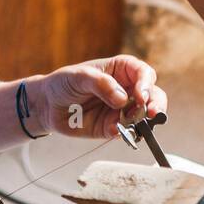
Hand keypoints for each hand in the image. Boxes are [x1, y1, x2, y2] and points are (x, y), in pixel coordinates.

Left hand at [32, 55, 166, 139]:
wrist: (47, 105)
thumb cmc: (63, 83)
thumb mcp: (79, 77)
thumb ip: (101, 84)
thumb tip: (122, 100)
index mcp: (122, 70)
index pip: (144, 73)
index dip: (146, 84)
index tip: (140, 96)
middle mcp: (127, 89)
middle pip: (153, 95)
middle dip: (155, 104)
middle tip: (149, 113)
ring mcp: (122, 110)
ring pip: (144, 117)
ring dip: (142, 122)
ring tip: (130, 124)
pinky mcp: (114, 126)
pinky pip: (127, 133)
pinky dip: (124, 133)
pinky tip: (113, 130)